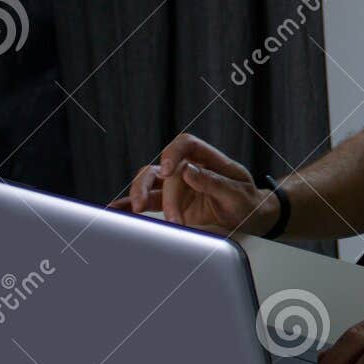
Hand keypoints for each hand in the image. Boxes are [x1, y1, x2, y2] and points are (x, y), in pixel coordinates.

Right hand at [108, 133, 278, 236]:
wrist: (249, 219)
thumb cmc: (246, 202)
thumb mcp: (238, 193)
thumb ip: (214, 182)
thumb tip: (188, 171)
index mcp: (207, 158)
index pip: (185, 144)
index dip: (173, 152)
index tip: (168, 170)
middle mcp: (187, 168)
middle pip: (162, 168)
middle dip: (161, 190)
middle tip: (170, 216)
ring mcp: (175, 186)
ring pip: (148, 181)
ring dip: (139, 195)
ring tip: (138, 212)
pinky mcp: (167, 203)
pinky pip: (145, 201)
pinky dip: (128, 205)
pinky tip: (115, 211)